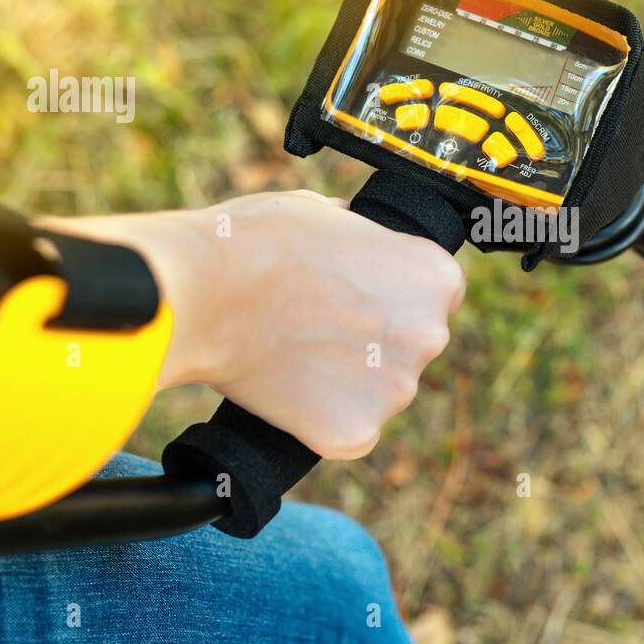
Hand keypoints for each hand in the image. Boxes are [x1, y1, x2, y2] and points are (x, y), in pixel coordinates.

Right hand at [42, 190, 463, 458]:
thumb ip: (362, 235)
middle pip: (409, 345)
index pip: (433, 294)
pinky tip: (290, 391)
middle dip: (373, 340)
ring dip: (348, 381)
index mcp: (435, 277)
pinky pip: (349, 433)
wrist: (209, 290)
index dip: (393, 295)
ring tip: (295, 355)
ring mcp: (397, 390)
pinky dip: (323, 421)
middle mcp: (431, 335)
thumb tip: (356, 237)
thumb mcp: (328, 211)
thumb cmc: (261, 241)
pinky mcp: (357, 432)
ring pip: (379, 391)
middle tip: (318, 326)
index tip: (358, 298)